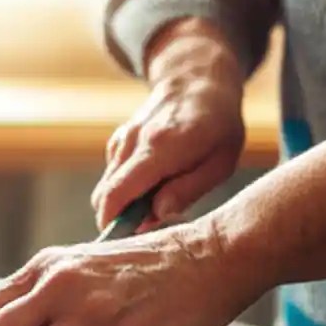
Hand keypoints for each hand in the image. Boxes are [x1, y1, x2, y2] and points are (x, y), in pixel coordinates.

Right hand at [92, 18, 245, 232]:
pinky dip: (125, 188)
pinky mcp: (118, 140)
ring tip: (160, 203)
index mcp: (161, 148)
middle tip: (151, 228)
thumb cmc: (219, 126)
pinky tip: (153, 185)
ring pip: (107, 187)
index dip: (112, 224)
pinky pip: (113, 175)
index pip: (118, 192)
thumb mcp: (221, 162)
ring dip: (125, 204)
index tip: (125, 245)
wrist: (200, 80)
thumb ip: (188, 189)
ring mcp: (123, 139)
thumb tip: (157, 214)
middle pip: (104, 195)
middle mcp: (134, 142)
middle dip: (119, 219)